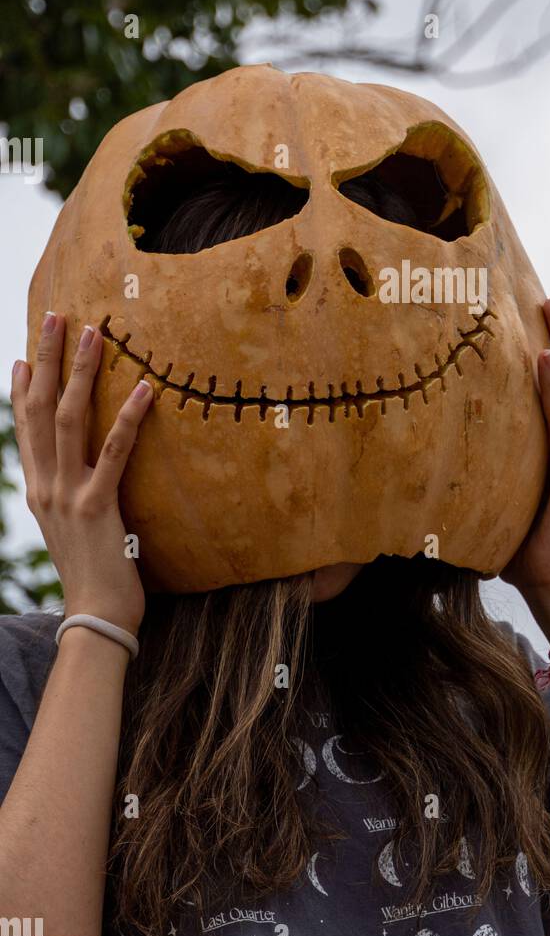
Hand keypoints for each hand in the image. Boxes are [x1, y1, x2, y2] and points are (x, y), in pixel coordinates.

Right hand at [11, 312, 153, 634]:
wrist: (96, 619)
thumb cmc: (95, 574)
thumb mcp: (72, 528)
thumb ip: (70, 496)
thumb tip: (79, 472)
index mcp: (38, 489)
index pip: (24, 427)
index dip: (19, 389)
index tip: (20, 354)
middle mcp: (45, 486)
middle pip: (39, 409)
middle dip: (45, 358)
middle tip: (54, 316)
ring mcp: (68, 494)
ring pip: (68, 419)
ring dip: (79, 371)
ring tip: (93, 331)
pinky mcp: (98, 506)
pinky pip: (114, 451)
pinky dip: (128, 417)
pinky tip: (144, 388)